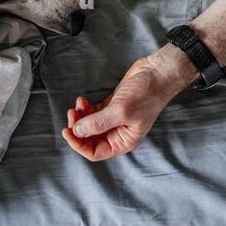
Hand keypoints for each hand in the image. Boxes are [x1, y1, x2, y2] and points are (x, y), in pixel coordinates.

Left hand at [61, 47, 196, 160]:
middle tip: (71, 116)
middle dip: (78, 128)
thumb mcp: (120, 111)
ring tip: (78, 104)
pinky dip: (85, 109)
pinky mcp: (112, 106)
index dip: (79, 145)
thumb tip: (77, 132)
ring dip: (80, 117)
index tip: (68, 131)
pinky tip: (83, 100)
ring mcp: (115, 119)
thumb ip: (97, 123)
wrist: (158, 73)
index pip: (95, 152)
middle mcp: (118, 133)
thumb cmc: (147, 94)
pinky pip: (93, 113)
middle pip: (90, 139)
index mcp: (123, 141)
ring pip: (90, 125)